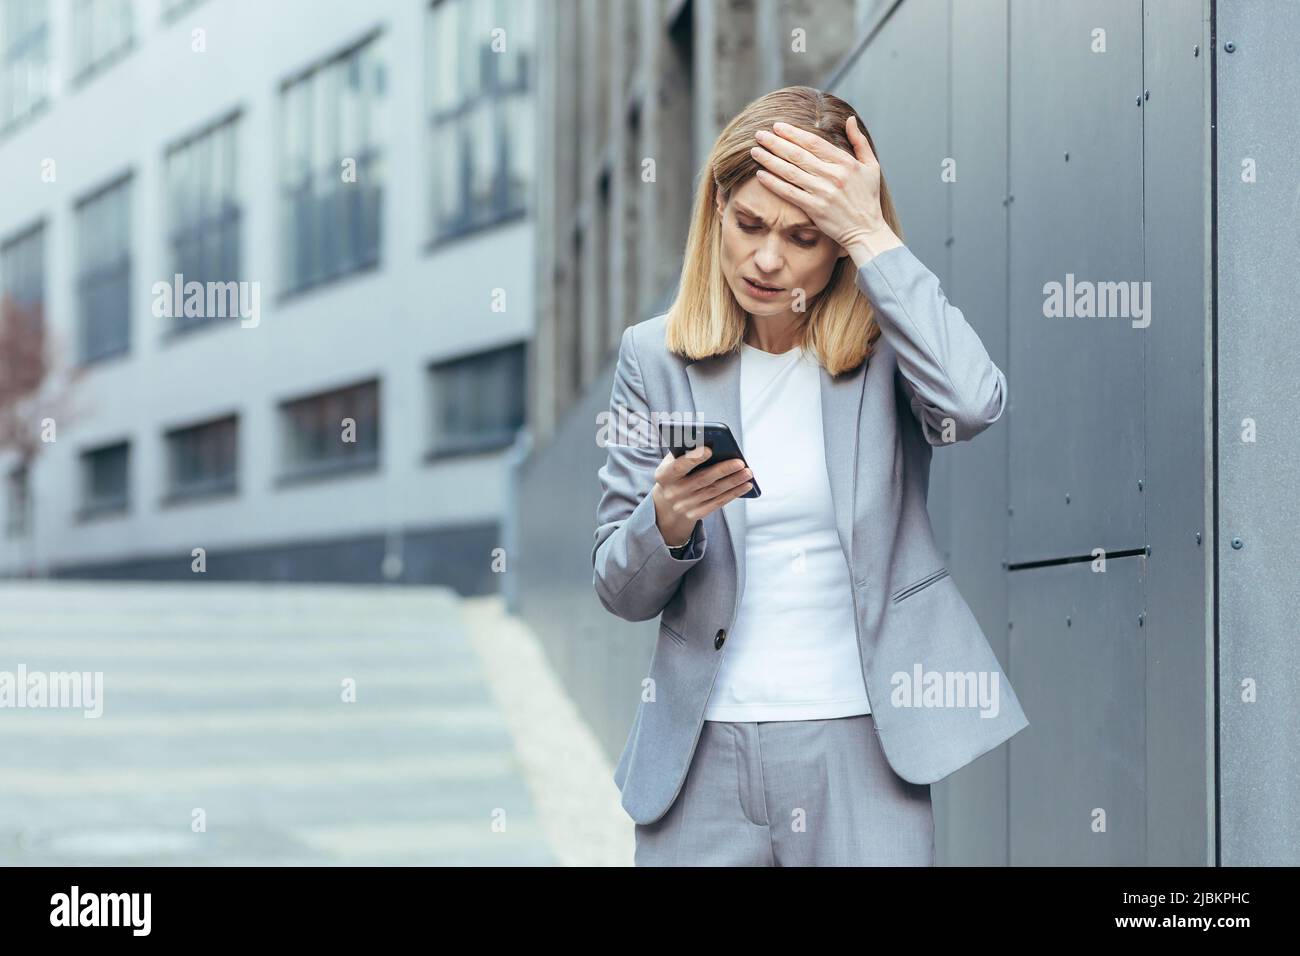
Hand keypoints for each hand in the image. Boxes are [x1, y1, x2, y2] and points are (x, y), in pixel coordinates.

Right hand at [652, 446, 752, 546]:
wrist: (666, 504)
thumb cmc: (674, 474)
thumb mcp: (671, 462)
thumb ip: (684, 451)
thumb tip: (708, 441)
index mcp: (663, 476)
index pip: (678, 466)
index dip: (693, 458)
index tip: (709, 449)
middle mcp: (673, 492)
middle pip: (702, 480)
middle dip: (723, 470)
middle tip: (740, 462)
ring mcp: (684, 506)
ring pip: (713, 492)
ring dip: (733, 482)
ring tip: (748, 472)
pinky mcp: (695, 514)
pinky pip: (717, 503)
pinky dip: (733, 494)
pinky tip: (745, 485)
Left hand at [749, 116, 902, 260]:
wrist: (866, 230)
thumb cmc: (868, 198)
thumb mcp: (871, 166)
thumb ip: (859, 141)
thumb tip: (849, 119)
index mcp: (845, 162)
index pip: (814, 142)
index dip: (793, 133)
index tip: (777, 126)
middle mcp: (833, 175)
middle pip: (798, 154)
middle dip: (776, 143)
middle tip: (759, 134)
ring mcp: (822, 192)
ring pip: (790, 172)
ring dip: (770, 160)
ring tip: (755, 151)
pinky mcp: (814, 209)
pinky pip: (789, 193)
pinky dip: (774, 183)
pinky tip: (761, 175)